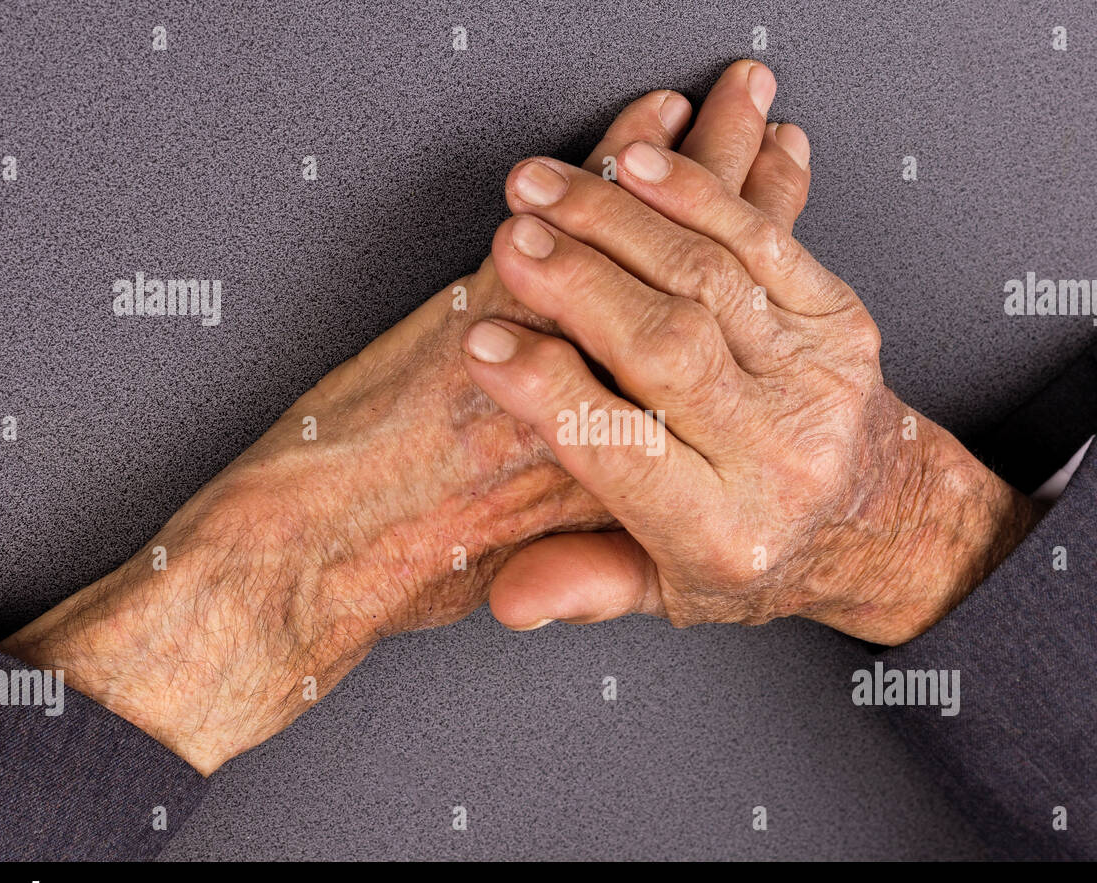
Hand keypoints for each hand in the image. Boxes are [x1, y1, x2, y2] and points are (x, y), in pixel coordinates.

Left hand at [0, 61, 810, 772]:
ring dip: (705, 158)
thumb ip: (596, 522)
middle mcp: (616, 392)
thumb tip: (643, 469)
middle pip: (711, 277)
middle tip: (778, 135)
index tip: (781, 222)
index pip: (720, 350)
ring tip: (737, 103)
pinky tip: (650, 120)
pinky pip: (583, 210)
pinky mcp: (493, 299)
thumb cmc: (418, 565)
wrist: (314, 553)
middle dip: (751, 192)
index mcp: (644, 453)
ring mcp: (559, 342)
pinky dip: (619, 158)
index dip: (759, 272)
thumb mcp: (535, 559)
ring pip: (659, 235)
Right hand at [462, 113, 1045, 645]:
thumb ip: (587, 585)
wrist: (878, 516)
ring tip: (547, 190)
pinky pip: (765, 243)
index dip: (546, 390)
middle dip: (579, 286)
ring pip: (709, 281)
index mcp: (724, 530)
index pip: (621, 451)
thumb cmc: (760, 551)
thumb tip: (510, 600)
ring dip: (622, 222)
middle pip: (666, 350)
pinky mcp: (839, 319)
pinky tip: (639, 162)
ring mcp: (816, 377)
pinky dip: (699, 195)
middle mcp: (778, 453)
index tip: (484, 346)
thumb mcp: (669, 593)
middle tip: (512, 241)